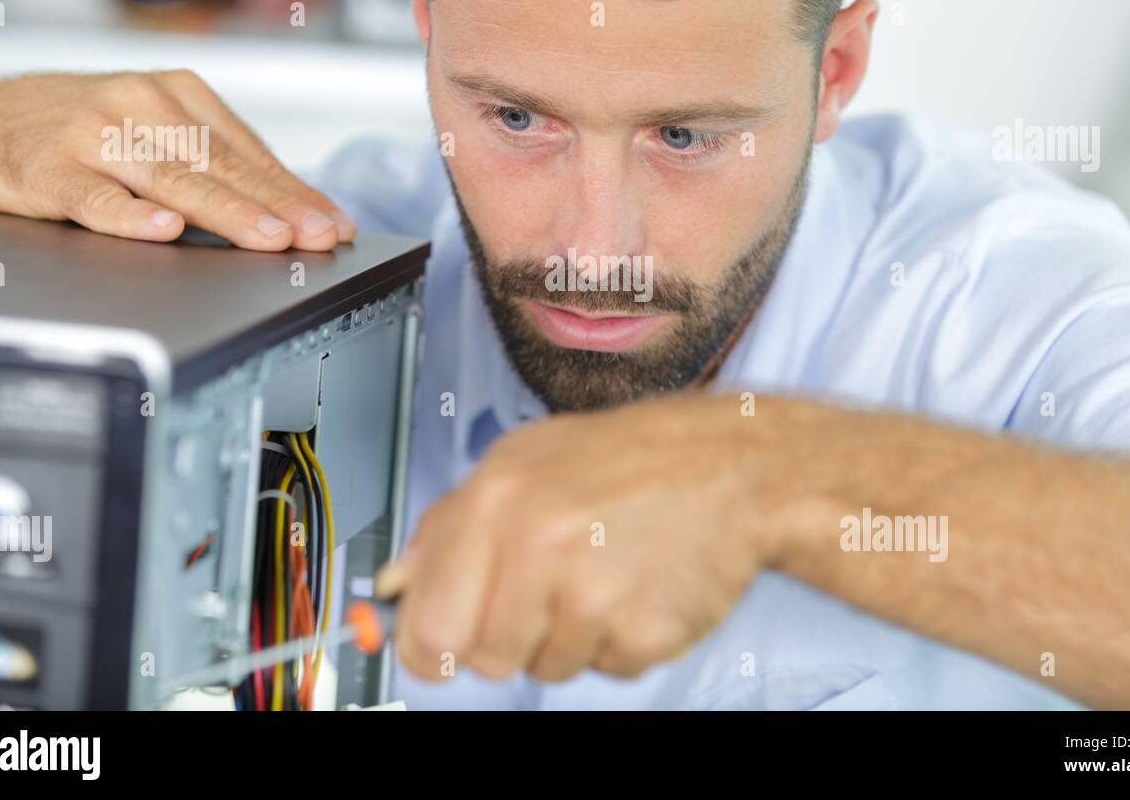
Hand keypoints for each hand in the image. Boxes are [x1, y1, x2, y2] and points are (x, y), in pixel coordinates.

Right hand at [0, 71, 353, 249]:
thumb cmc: (82, 133)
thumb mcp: (154, 131)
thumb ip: (213, 163)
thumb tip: (289, 208)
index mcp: (177, 93)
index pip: (249, 150)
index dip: (296, 191)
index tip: (334, 223)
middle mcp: (140, 104)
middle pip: (221, 164)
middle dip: (279, 205)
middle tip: (318, 236)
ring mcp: (94, 134)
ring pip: (172, 178)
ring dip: (227, 213)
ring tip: (269, 237)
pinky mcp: (48, 168)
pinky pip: (94, 196)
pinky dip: (130, 215)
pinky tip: (163, 229)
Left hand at [375, 393, 776, 681]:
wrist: (733, 467)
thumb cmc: (627, 460)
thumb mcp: (523, 460)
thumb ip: (449, 523)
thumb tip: (396, 585)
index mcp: (496, 500)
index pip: (428, 625)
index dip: (431, 645)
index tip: (444, 646)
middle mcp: (537, 546)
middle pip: (483, 657)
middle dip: (505, 637)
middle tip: (545, 591)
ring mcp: (592, 595)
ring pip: (545, 667)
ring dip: (567, 636)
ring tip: (603, 573)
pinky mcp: (641, 633)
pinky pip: (604, 670)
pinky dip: (617, 641)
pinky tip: (637, 586)